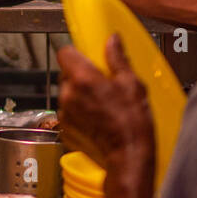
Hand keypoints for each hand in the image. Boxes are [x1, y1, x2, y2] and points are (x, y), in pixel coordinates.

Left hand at [56, 35, 154, 172]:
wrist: (128, 157)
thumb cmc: (132, 123)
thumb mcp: (132, 85)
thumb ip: (117, 59)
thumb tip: (112, 41)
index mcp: (82, 79)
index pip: (64, 52)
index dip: (76, 53)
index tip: (88, 57)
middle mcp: (67, 94)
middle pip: (66, 74)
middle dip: (81, 76)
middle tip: (103, 84)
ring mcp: (63, 112)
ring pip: (67, 93)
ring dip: (80, 95)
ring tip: (103, 104)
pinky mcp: (65, 128)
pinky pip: (68, 112)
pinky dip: (79, 112)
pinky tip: (98, 119)